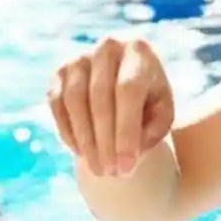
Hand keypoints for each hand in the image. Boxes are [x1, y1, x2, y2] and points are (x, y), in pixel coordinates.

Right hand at [47, 37, 174, 177]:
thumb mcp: (162, 116)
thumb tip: (128, 157)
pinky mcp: (60, 73)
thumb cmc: (150, 103)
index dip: (125, 131)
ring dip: (85, 140)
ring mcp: (80, 57)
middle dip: (105, 141)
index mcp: (139, 51)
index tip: (126, 167)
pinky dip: (68, 131)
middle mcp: (107, 47)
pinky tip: (82, 153)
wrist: (129, 87)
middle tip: (112, 173)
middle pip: (100, 96)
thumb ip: (151, 132)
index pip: (128, 90)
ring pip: (75, 100)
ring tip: (99, 170)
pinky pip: (57, 104)